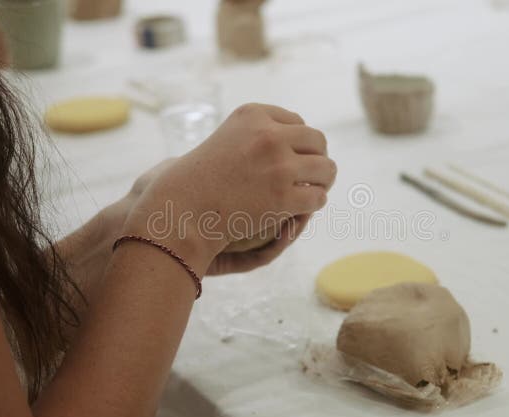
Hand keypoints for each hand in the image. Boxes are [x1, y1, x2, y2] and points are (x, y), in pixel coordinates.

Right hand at [123, 103, 335, 272]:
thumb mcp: (229, 137)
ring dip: (322, 181)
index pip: (297, 121)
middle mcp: (269, 135)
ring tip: (311, 190)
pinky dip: (314, 203)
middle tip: (308, 176)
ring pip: (326, 169)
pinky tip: (301, 208)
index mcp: (254, 114)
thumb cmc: (201, 178)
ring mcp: (279, 166)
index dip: (298, 142)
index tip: (290, 158)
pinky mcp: (284, 197)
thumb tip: (304, 136)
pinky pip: (318, 197)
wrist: (182, 210)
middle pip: (317, 140)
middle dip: (316, 158)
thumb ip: (260, 132)